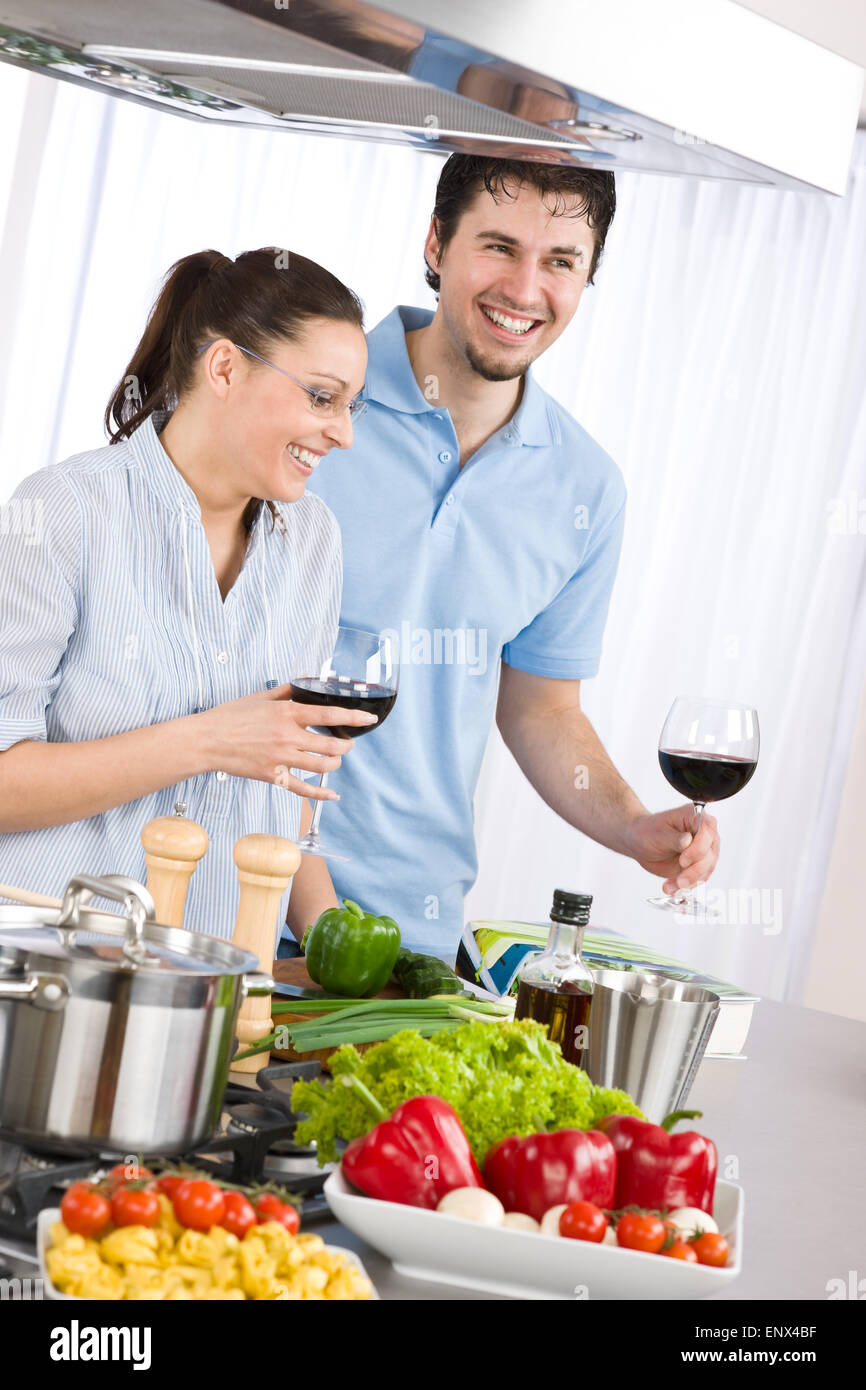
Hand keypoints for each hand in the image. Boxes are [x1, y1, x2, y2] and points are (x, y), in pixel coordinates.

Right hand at [193, 682, 377, 797]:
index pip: (329, 715)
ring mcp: (281, 758)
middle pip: (330, 744)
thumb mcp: (260, 697)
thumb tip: (306, 680)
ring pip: (321, 766)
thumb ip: (287, 690)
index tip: (368, 719)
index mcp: (286, 713)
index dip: (353, 718)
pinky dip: (320, 794)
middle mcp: (287, 737)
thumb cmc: (231, 717)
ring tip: (336, 759)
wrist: (207, 740)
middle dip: (346, 745)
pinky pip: (302, 788)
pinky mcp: (273, 776)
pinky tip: (332, 795)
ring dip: (335, 763)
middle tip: (348, 743)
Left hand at [626, 805, 719, 894]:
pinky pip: (699, 878)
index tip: (683, 860)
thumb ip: (674, 838)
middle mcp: (703, 833)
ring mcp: (703, 850)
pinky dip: (687, 886)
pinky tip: (672, 887)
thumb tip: (687, 841)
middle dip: (695, 870)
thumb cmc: (647, 831)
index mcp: (694, 816)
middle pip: (710, 853)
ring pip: (707, 868)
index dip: (698, 848)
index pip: (707, 831)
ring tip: (673, 885)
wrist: (640, 843)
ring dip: (691, 881)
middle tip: (680, 880)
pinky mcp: (698, 865)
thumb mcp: (657, 833)